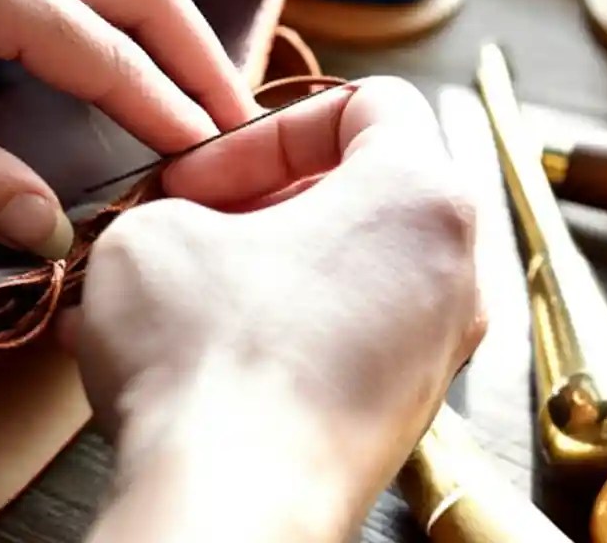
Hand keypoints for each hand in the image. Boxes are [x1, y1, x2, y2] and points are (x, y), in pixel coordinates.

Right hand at [62, 77, 486, 542]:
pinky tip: (199, 352)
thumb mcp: (152, 230)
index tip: (204, 176)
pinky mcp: (399, 414)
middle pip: (360, 192)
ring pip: (347, 269)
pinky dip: (276, 327)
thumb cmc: (208, 360)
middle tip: (191, 224)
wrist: (229, 505)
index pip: (366, 104)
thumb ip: (177, 199)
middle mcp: (454, 274)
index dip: (264, 128)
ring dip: (260, 266)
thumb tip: (179, 224)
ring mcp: (435, 353)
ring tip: (181, 290)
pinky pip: (340, 338)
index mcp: (420, 197)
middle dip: (260, 199)